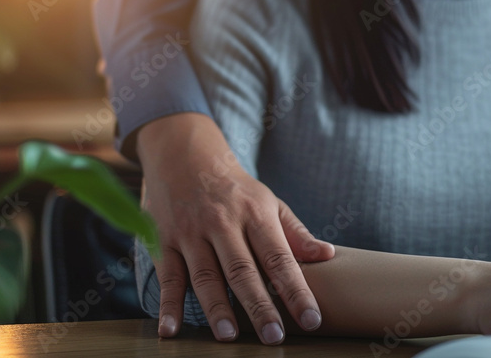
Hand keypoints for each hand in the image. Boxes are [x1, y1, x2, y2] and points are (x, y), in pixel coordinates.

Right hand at [137, 112, 335, 343]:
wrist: (183, 153)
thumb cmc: (235, 188)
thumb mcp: (269, 202)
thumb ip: (295, 233)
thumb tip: (327, 255)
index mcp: (255, 214)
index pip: (280, 258)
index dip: (296, 290)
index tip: (312, 319)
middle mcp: (223, 224)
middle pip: (243, 271)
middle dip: (260, 306)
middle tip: (274, 338)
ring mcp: (191, 233)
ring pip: (205, 276)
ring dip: (217, 309)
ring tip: (229, 336)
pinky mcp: (163, 240)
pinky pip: (167, 276)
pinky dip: (168, 305)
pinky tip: (170, 330)